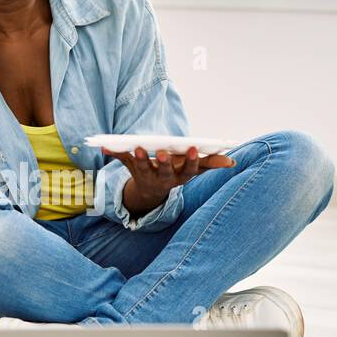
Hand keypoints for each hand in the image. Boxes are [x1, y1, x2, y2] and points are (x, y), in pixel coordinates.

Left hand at [104, 146, 234, 217]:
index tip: (191, 149)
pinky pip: (122, 161)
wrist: (151, 191)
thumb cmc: (177, 172)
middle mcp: (164, 179)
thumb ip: (213, 163)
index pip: (188, 171)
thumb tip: (232, 162)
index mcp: (181, 176)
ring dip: (138, 158)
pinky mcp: (132, 170)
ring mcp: (147, 175)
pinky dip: (113, 153)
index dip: (190, 161)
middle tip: (162, 152)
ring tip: (136, 147)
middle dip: (164, 163)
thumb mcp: (195, 169)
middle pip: (164, 172)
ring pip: (142, 168)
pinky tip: (104, 145)